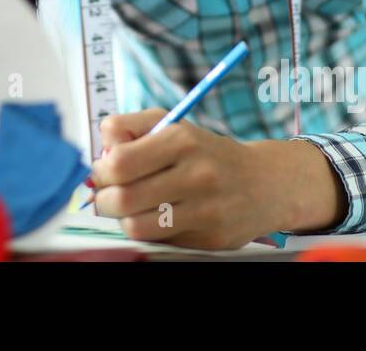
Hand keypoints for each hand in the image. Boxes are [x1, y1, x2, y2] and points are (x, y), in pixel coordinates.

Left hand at [90, 108, 282, 249]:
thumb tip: (102, 146)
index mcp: (182, 140)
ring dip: (124, 219)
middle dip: (105, 200)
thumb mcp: (172, 124)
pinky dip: (150, 230)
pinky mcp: (210, 239)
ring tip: (132, 207)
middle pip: (123, 199)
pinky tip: (158, 217)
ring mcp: (206, 210)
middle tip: (109, 194)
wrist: (264, 183)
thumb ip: (128, 126)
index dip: (101, 170)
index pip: (120, 162)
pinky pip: (160, 240)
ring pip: (137, 227)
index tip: (104, 171)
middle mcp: (196, 174)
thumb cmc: (206, 152)